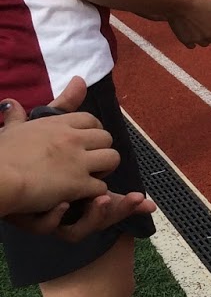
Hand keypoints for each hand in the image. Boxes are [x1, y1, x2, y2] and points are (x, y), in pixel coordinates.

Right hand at [0, 82, 121, 228]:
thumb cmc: (0, 154)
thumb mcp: (11, 129)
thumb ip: (17, 115)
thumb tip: (12, 101)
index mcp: (58, 124)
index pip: (90, 119)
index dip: (93, 130)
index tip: (86, 141)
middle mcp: (72, 139)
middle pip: (107, 138)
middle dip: (102, 149)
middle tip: (91, 161)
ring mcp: (78, 161)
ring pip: (112, 159)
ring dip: (105, 169)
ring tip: (92, 177)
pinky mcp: (78, 184)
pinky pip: (101, 186)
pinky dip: (95, 192)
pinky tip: (83, 195)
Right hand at [166, 0, 210, 48]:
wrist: (177, 2)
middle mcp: (210, 36)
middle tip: (207, 23)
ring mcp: (198, 39)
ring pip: (204, 43)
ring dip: (203, 37)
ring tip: (197, 25)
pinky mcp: (186, 41)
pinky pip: (192, 45)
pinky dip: (191, 39)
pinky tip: (189, 29)